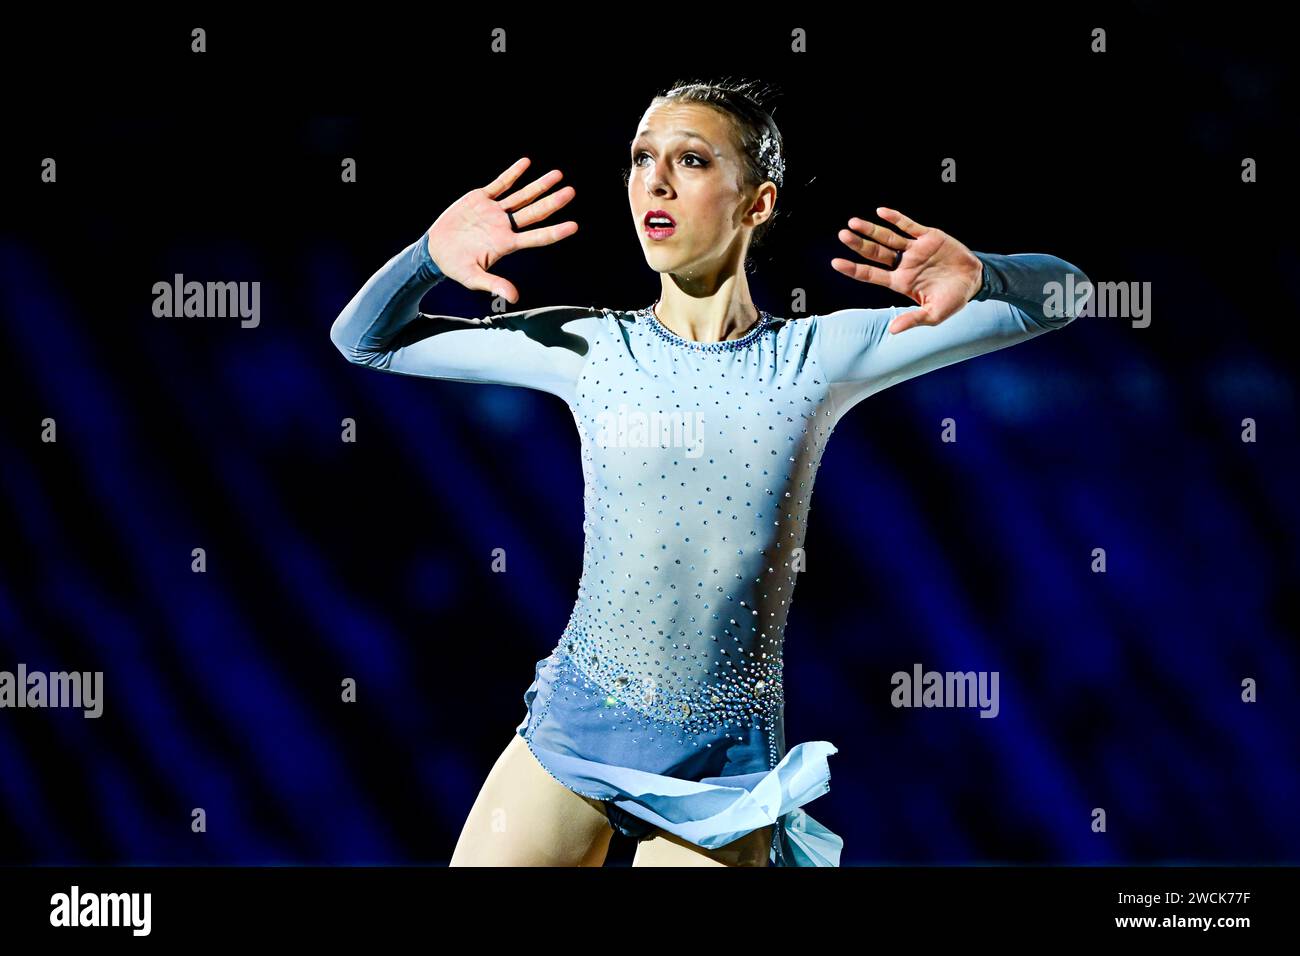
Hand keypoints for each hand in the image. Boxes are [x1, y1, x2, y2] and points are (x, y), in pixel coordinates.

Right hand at [426, 156, 577, 304]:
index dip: (555, 232)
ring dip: (539, 185)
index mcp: (506, 244)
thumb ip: (493, 284)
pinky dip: (513, 174)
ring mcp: (495, 211)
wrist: (436, 250)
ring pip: (522, 196)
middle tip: (571, 192)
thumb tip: (514, 297)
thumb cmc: (456, 266)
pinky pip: (500, 184)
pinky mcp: (481, 199)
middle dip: (552, 202)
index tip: (574, 226)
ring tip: (558, 174)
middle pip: (535, 212)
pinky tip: (526, 163)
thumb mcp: (472, 277)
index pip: (537, 237)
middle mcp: (505, 226)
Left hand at [831, 207, 982, 333]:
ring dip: (871, 230)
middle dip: (859, 244)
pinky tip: (882, 212)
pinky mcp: (928, 236)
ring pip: (888, 237)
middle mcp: (903, 264)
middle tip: (843, 235)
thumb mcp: (933, 314)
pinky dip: (896, 219)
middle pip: (875, 253)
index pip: (871, 275)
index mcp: (900, 282)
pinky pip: (909, 225)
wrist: (975, 281)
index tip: (835, 262)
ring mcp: (914, 249)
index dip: (854, 269)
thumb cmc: (952, 300)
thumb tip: (892, 331)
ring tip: (853, 223)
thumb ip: (913, 319)